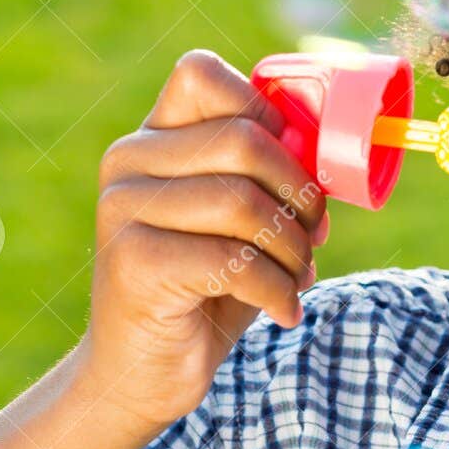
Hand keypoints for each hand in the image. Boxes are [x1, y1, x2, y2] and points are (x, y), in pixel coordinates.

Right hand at [73, 49, 328, 438]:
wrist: (143, 374)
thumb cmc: (206, 292)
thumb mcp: (245, 226)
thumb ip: (272, 178)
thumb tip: (325, 148)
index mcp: (152, 140)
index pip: (202, 74)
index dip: (266, 112)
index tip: (292, 170)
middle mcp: (128, 163)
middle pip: (243, 141)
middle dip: (299, 195)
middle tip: (312, 241)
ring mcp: (123, 210)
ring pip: (244, 202)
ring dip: (294, 251)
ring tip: (296, 280)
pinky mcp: (134, 262)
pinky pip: (234, 260)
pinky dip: (278, 290)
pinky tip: (282, 311)